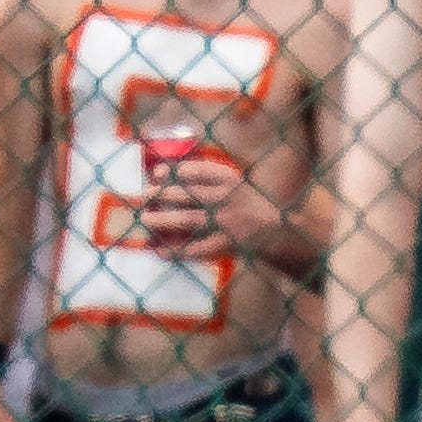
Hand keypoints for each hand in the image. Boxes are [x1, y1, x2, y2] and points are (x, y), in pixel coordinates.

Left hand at [132, 152, 287, 260]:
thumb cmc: (249, 205)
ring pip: (187, 220)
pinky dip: (176, 251)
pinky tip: (161, 251)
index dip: (173, 171)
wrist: (277, 233)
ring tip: (145, 219)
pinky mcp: (225, 244)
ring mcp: (226, 222)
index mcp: (230, 180)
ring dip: (162, 220)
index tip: (156, 174)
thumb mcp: (236, 184)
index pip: (197, 170)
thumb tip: (167, 176)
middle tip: (144, 197)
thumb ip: (210, 180)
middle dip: (161, 194)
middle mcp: (227, 198)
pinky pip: (195, 248)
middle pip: (187, 194)